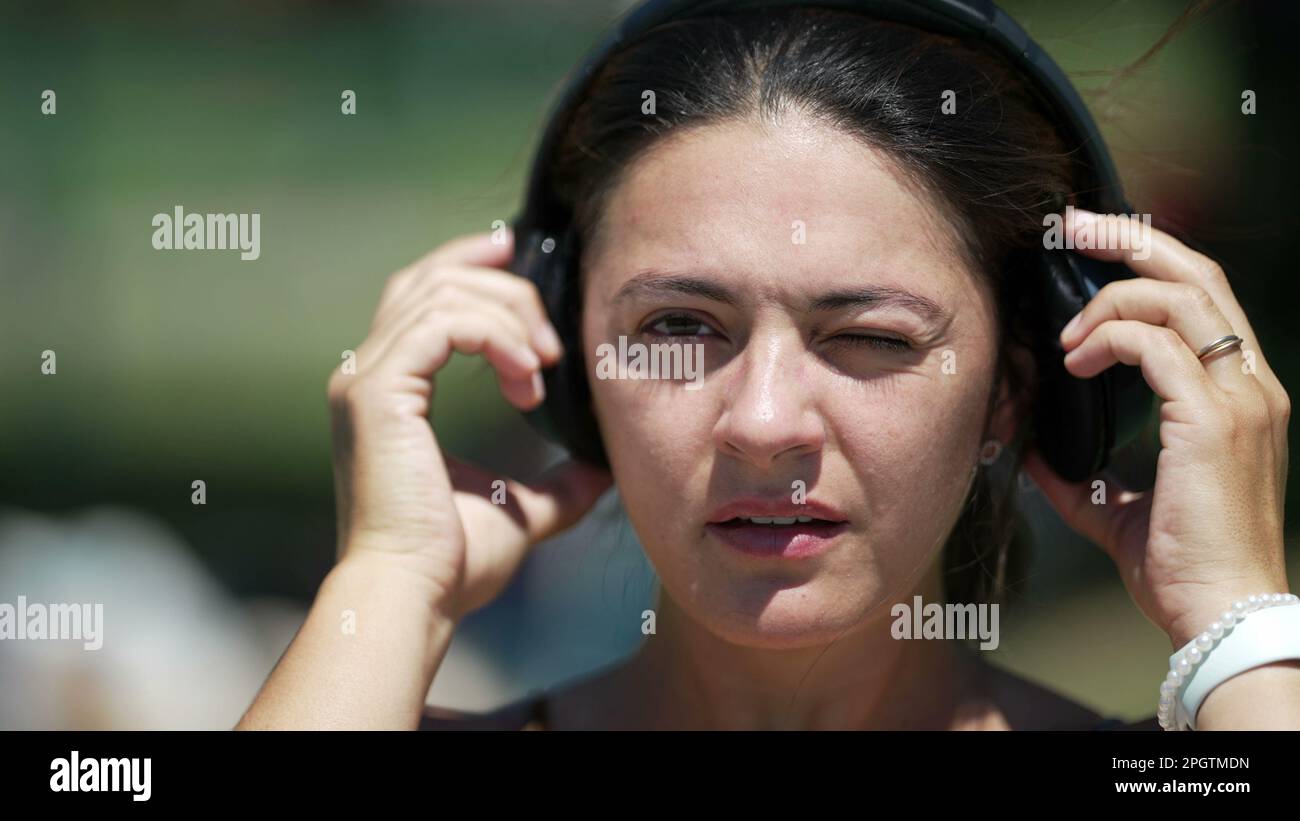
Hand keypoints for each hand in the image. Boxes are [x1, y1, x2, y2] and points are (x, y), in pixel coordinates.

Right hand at [326, 229, 612, 621]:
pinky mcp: (378, 392)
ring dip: (509, 317)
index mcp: (387, 392)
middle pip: (431, 280)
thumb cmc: (452, 564)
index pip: (420, 296)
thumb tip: (600, 472)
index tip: (517, 257)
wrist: (415, 597)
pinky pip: (444, 323)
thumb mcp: (518, 512)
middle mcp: (365, 376)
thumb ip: (556, 485)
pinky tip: (527, 378)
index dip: (467, 263)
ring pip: (442, 293)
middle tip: (552, 336)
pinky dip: (494, 336)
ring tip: (544, 366)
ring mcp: (365, 380)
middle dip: (502, 286)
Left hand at [1024, 208, 1290, 647]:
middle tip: (1070, 227)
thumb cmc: (1181, 566)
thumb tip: (1033, 457)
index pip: (1202, 297)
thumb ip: (1080, 478)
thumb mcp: (1118, 509)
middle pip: (1199, 272)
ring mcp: (1238, 398)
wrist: (1218, 613)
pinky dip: (1108, 337)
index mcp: (1237, 396)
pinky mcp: (1212, 420)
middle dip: (1130, 237)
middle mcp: (1249, 385)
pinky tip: (1073, 361)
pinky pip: (1157, 344)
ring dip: (1109, 296)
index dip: (1148, 261)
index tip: (1087, 250)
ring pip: (1180, 294)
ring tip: (1064, 335)